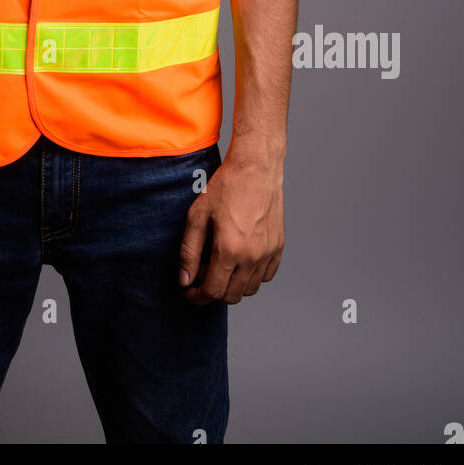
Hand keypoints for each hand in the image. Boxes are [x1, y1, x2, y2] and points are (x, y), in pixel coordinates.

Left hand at [178, 152, 284, 305]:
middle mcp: (252, 257)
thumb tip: (184, 279)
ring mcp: (268, 253)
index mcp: (230, 250)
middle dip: (213, 291)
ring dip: (232, 285)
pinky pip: (266, 276)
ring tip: (220, 264)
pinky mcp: (278, 246)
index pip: (213, 292)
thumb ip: (189, 251)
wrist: (256, 168)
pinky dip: (251, 276)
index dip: (197, 297)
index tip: (189, 291)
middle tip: (202, 273)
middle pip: (231, 296)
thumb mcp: (197, 216)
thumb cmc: (226, 186)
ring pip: (250, 289)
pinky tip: (239, 259)